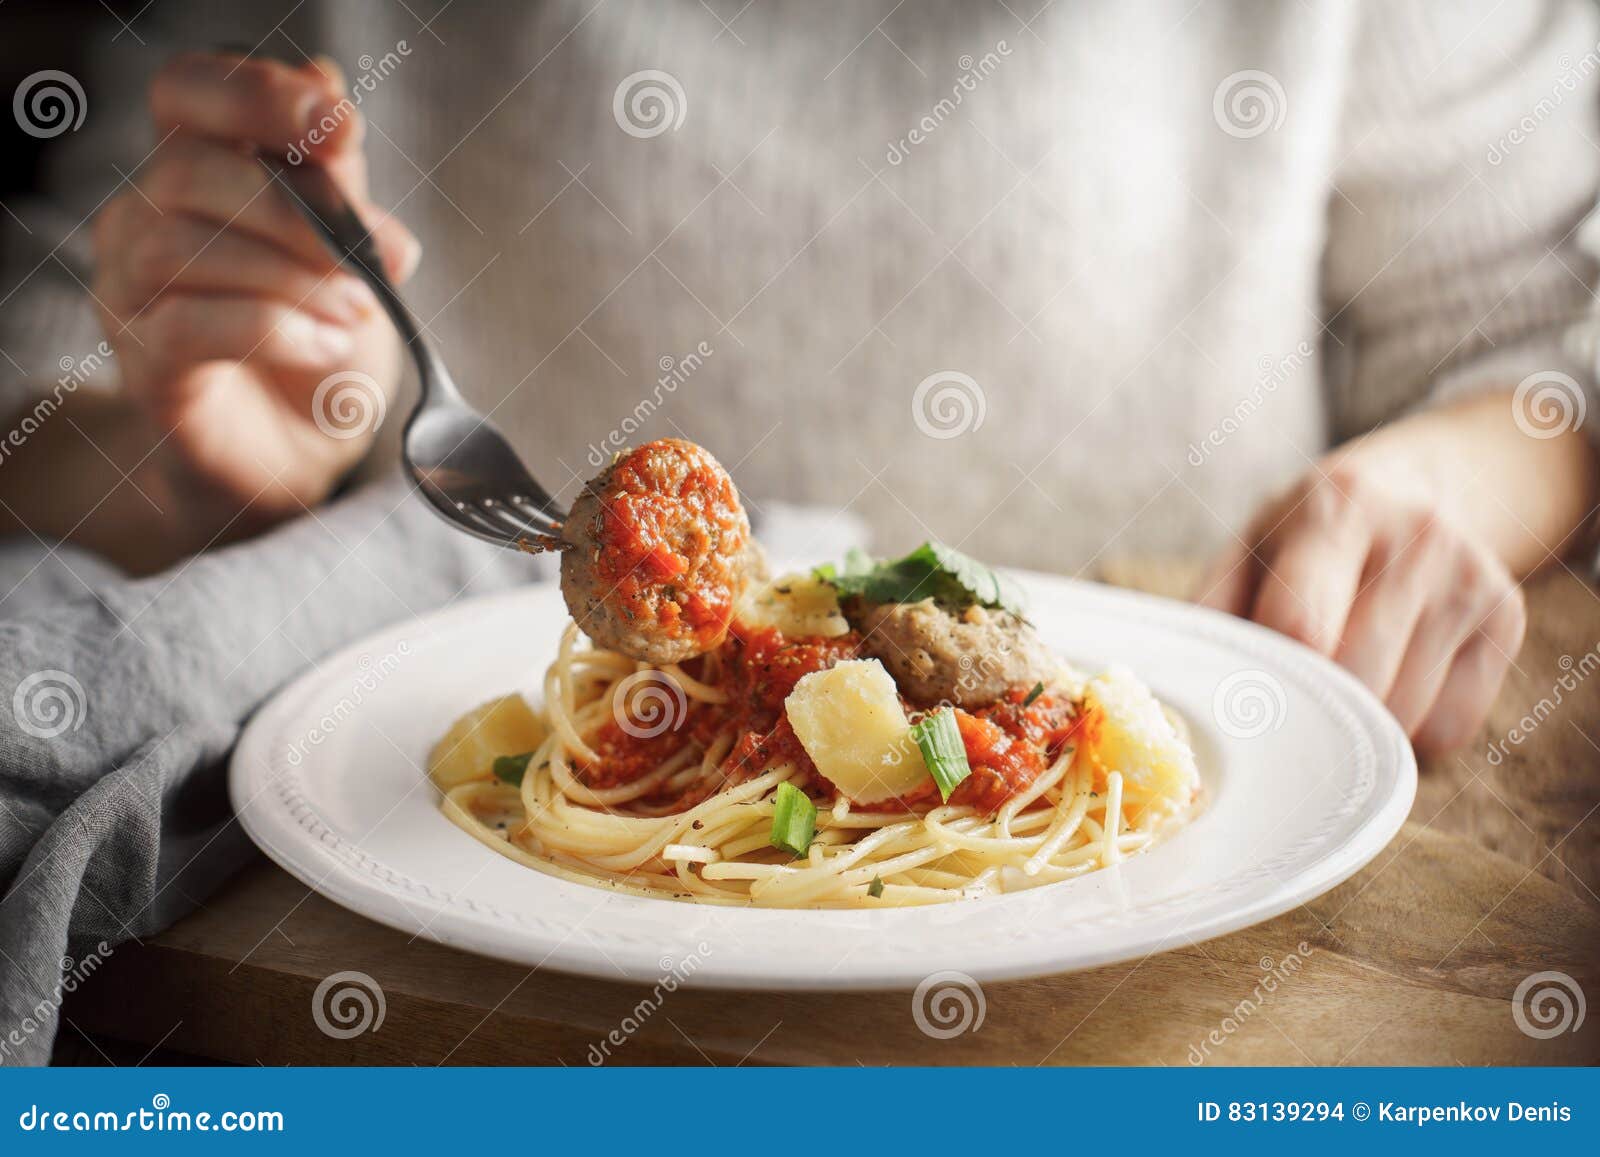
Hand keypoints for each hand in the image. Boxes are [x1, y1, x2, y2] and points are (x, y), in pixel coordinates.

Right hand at [91, 51, 419, 540]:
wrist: (297, 455)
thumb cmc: (320, 343)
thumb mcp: (349, 257)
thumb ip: (338, 184)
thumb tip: (330, 91)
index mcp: (196, 173)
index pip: (187, 91)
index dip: (255, 94)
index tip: (338, 125)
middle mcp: (144, 220)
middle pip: (190, 170)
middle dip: (300, 210)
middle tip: (377, 259)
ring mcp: (132, 295)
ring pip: (183, 248)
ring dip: (292, 277)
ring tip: (356, 313)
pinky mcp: (146, 368)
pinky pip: (188, 327)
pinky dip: (274, 330)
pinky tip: (327, 347)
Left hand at [1197, 455, 1526, 754]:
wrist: (1418, 487)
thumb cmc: (1309, 536)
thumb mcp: (1250, 547)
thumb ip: (1209, 611)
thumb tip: (1170, 686)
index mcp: (1335, 509)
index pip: (1301, 623)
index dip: (1269, 677)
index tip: (1249, 696)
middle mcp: (1415, 536)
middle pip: (1354, 679)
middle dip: (1308, 709)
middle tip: (1286, 701)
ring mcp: (1470, 577)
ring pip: (1402, 715)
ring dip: (1357, 729)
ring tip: (1337, 682)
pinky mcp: (1507, 618)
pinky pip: (1449, 729)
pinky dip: (1409, 734)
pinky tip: (1389, 683)